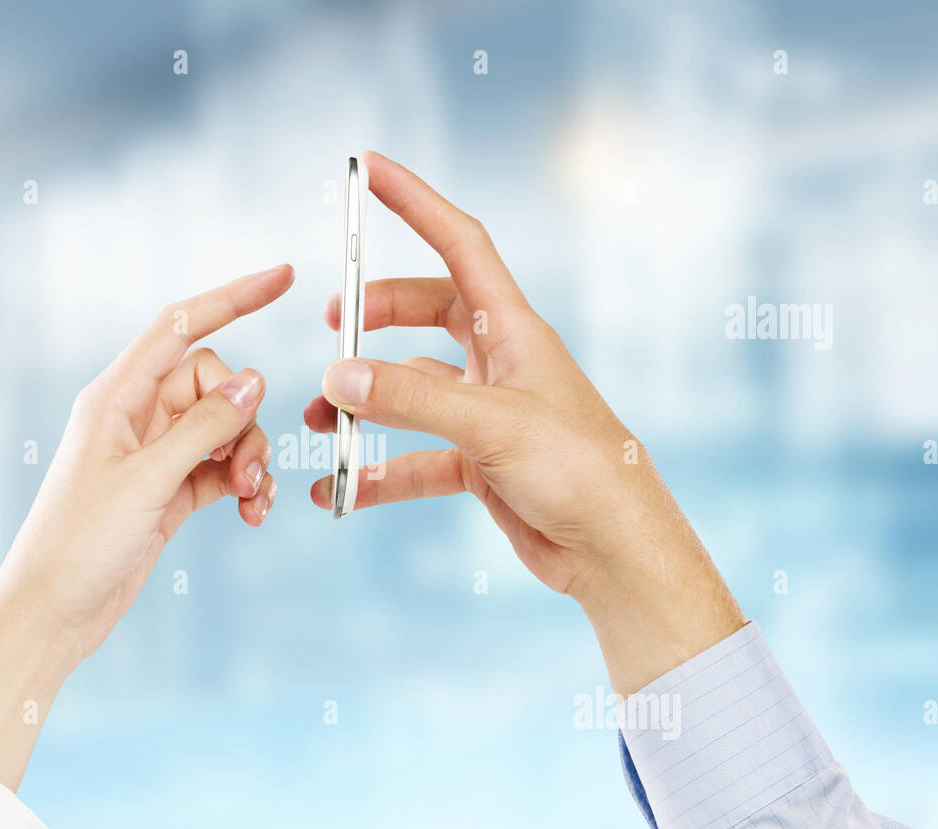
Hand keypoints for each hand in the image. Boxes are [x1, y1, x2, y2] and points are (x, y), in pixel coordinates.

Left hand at [0, 264, 291, 787]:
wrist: (54, 613)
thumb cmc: (78, 543)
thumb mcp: (147, 481)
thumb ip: (204, 428)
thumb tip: (254, 380)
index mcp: (116, 397)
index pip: (181, 326)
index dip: (232, 297)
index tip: (283, 277)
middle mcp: (137, 417)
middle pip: (216, 384)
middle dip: (244, 419)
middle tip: (247, 468)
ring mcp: (155, 454)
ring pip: (225, 428)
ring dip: (250, 457)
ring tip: (251, 498)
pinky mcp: (170, 491)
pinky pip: (222, 468)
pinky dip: (243, 485)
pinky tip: (252, 514)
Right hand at [305, 153, 742, 692]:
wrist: (615, 550)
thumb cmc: (579, 471)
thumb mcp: (490, 425)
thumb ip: (410, 398)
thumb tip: (335, 376)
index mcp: (514, 330)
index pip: (460, 244)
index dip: (416, 202)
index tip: (369, 168)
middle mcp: (500, 363)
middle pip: (426, 312)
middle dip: (375, 317)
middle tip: (332, 328)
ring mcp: (487, 414)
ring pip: (411, 390)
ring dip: (364, 402)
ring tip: (322, 422)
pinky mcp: (480, 464)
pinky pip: (414, 458)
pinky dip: (377, 473)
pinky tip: (340, 491)